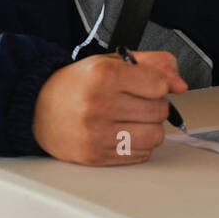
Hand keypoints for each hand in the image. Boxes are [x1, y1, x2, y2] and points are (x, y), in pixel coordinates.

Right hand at [32, 50, 187, 164]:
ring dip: (150, 127)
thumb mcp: (113, 61)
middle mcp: (98, 105)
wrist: (38, 108)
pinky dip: (139, 145)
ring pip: (155, 136)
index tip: (147, 84)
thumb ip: (154, 64)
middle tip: (135, 101)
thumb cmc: (77, 84)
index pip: (159, 84)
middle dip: (154, 105)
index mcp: (102, 75)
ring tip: (132, 119)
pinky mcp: (95, 156)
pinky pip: (140, 154)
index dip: (158, 84)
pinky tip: (122, 133)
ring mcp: (96, 134)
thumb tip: (180, 84)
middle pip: (159, 111)